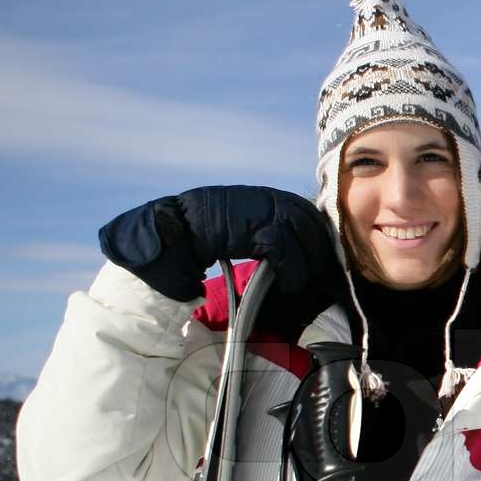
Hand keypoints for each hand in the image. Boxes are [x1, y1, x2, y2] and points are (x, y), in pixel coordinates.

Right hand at [99, 185, 336, 301]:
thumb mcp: (231, 233)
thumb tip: (291, 249)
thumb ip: (258, 233)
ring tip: (301, 279)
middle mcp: (253, 197)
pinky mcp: (240, 228)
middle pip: (305, 215)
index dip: (314, 231)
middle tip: (319, 270)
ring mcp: (246, 209)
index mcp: (253, 197)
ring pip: (297, 230)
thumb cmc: (191, 245)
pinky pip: (281, 246)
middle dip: (318, 244)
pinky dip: (291, 267)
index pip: (298, 207)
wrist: (159, 243)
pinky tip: (290, 282)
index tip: (321, 255)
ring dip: (306, 259)